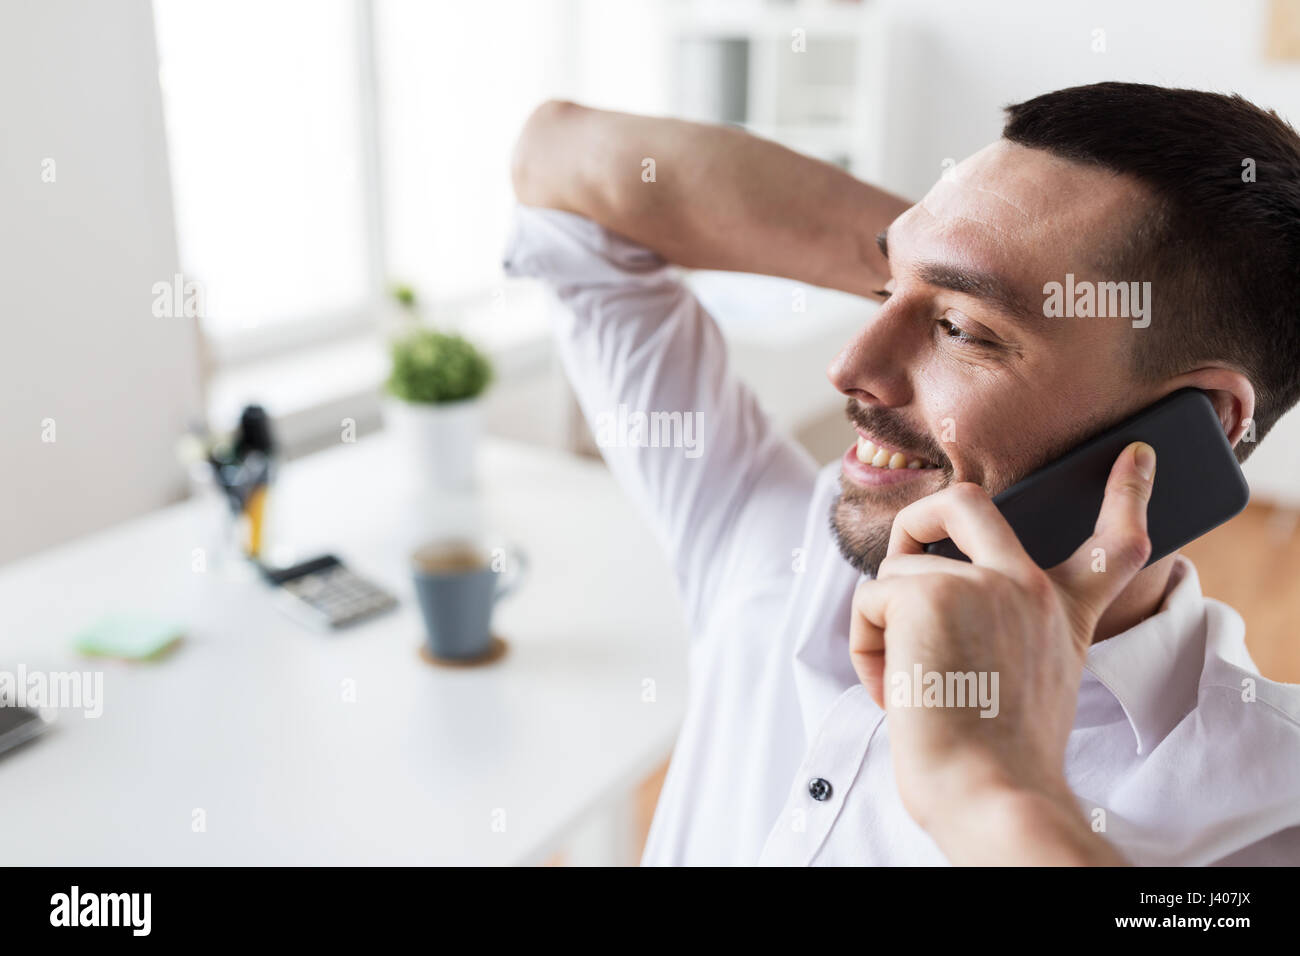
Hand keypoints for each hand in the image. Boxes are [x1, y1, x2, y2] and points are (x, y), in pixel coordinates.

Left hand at [849, 441, 1156, 863]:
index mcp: (1063, 614)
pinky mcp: (929, 592)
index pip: (1111, 544)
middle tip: (905, 554)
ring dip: (884, 630)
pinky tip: (895, 692)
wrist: (988, 793)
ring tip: (910, 687)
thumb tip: (919, 599)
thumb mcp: (1024, 685)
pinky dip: (865, 647)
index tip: (1137, 455)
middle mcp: (1030, 587)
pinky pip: (869, 601)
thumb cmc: (996, 760)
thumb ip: (997, 632)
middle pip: (966, 503)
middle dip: (920, 516)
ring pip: (897, 575)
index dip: (1127, 495)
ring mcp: (981, 582)